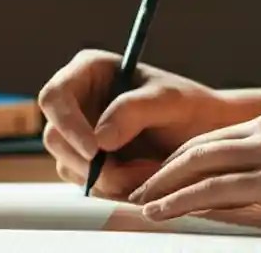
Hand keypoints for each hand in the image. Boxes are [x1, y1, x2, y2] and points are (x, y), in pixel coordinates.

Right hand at [37, 49, 260, 199]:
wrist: (206, 135)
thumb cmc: (190, 107)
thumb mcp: (169, 100)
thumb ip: (133, 111)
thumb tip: (99, 139)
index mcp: (89, 71)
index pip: (55, 97)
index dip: (66, 124)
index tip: (94, 151)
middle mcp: (77, 100)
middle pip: (55, 136)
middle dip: (90, 162)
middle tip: (131, 176)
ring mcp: (79, 132)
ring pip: (67, 164)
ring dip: (105, 179)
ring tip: (148, 175)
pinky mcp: (88, 161)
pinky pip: (85, 183)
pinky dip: (111, 189)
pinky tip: (141, 181)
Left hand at [130, 98, 260, 230]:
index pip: (222, 134)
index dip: (189, 154)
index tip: (167, 170)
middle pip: (201, 144)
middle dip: (165, 167)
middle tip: (138, 186)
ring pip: (199, 162)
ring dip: (162, 184)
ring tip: (138, 202)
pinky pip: (214, 189)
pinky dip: (180, 200)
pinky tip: (161, 211)